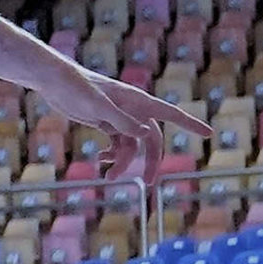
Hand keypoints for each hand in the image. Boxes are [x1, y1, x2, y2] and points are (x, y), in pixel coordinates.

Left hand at [47, 70, 196, 178]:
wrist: (54, 81)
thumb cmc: (77, 87)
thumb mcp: (98, 106)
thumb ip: (121, 121)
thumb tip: (145, 134)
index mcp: (137, 101)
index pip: (170, 114)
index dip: (190, 124)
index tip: (209, 133)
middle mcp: (132, 110)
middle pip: (151, 139)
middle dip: (151, 161)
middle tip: (149, 183)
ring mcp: (118, 117)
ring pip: (130, 145)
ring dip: (123, 162)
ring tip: (107, 177)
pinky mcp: (104, 122)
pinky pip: (116, 143)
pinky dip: (112, 154)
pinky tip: (100, 160)